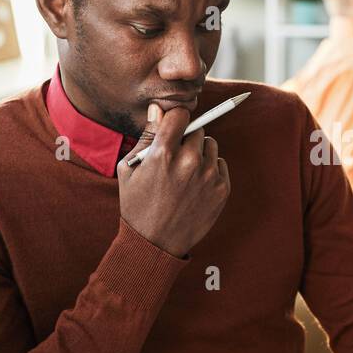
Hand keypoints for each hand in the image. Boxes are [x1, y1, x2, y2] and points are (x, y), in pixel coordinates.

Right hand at [116, 103, 229, 256]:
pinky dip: (210, 170)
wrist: (155, 244)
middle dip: (186, 138)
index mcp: (164, 154)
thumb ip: (146, 136)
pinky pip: (220, 164)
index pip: (180, 114)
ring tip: (184, 173)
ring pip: (210, 145)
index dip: (174, 119)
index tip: (171, 128)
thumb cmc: (137, 205)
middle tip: (174, 158)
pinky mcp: (222, 189)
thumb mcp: (129, 170)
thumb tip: (158, 109)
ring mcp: (209, 176)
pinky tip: (195, 186)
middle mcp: (189, 162)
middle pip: (197, 129)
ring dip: (200, 152)